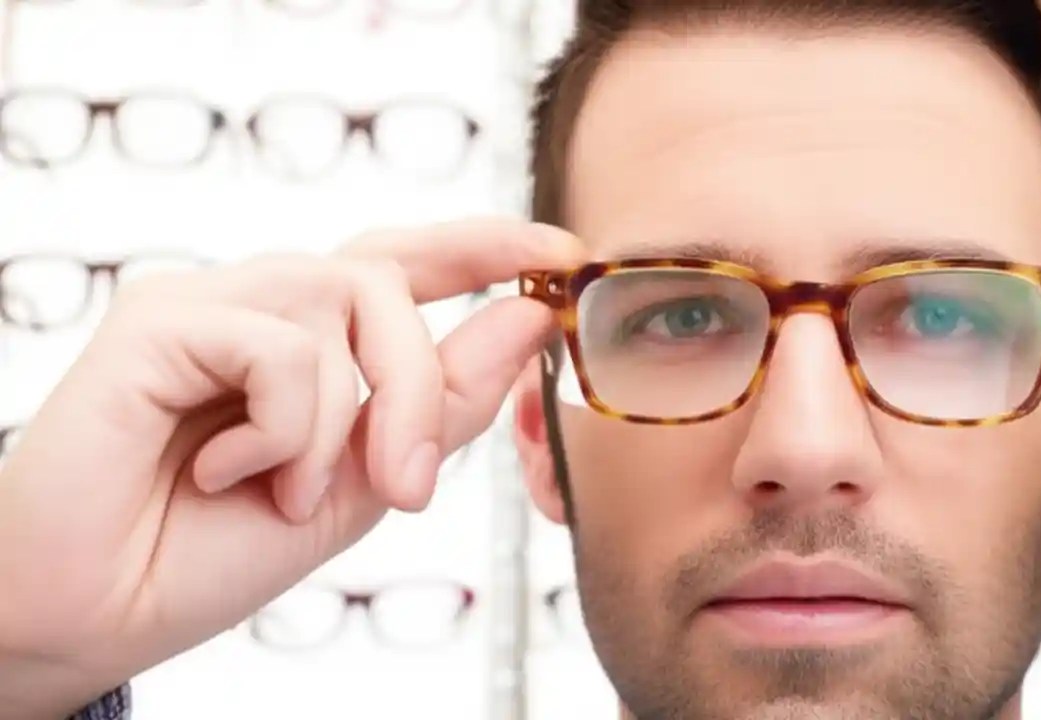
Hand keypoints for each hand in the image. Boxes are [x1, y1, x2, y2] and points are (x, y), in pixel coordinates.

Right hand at [0, 218, 584, 718]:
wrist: (99, 612)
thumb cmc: (214, 549)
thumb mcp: (364, 482)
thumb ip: (444, 402)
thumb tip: (524, 320)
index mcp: (306, 336)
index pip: (406, 260)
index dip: (485, 247)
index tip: (564, 255)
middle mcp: (257, 302)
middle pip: (386, 278)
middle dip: (421, 383)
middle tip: (407, 488)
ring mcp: (207, 301)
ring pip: (341, 301)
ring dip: (347, 421)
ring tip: (290, 495)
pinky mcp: (156, 318)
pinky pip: (281, 344)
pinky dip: (283, 428)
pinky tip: (226, 471)